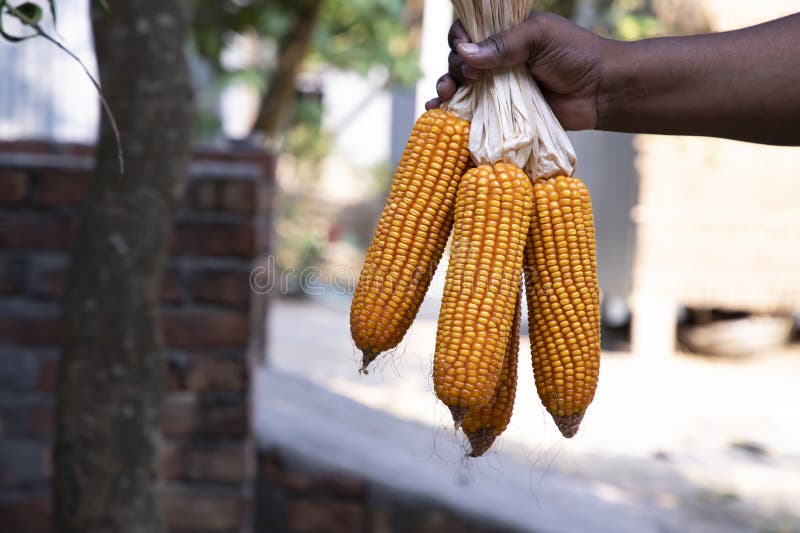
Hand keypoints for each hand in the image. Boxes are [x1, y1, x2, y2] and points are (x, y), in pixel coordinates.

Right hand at [426, 12, 611, 130]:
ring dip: (446, 88)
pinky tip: (437, 113)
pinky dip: (451, 113)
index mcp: (505, 34)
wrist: (600, 92)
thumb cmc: (576, 56)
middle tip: (465, 79)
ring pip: (460, 86)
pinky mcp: (503, 113)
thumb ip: (503, 44)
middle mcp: (498, 59)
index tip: (463, 49)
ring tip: (445, 96)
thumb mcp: (539, 37)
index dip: (460, 39)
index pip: (469, 31)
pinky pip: (472, 112)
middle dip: (453, 68)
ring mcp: (498, 87)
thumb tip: (464, 53)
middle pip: (459, 60)